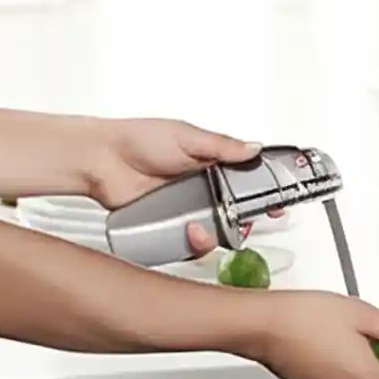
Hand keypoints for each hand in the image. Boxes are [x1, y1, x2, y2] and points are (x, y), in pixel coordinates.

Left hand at [87, 118, 281, 255]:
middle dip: (244, 220)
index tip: (278, 204)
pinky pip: (189, 243)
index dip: (264, 194)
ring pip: (215, 231)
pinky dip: (193, 242)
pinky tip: (189, 232)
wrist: (100, 159)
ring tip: (204, 227)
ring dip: (217, 234)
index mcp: (211, 164)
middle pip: (235, 212)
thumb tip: (254, 149)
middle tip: (245, 221)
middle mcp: (201, 189)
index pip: (246, 182)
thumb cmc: (137, 139)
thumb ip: (222, 146)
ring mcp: (186, 210)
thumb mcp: (186, 136)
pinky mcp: (169, 226)